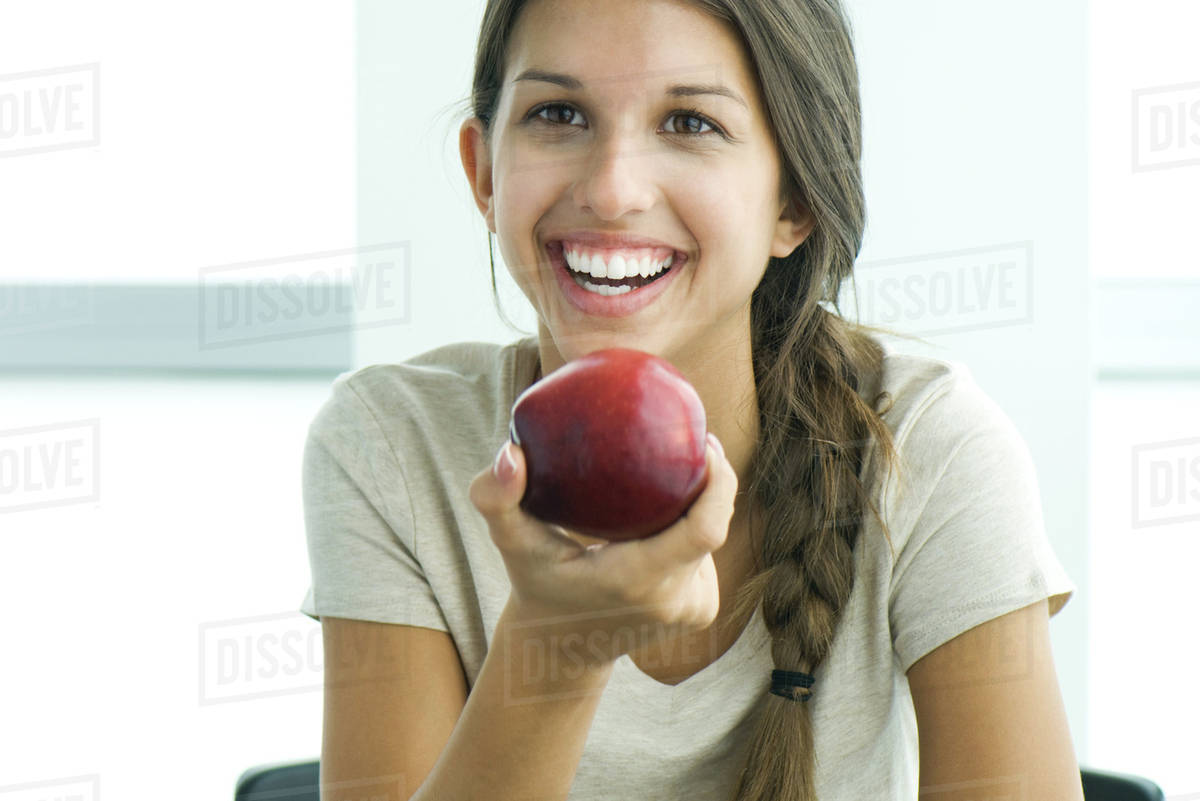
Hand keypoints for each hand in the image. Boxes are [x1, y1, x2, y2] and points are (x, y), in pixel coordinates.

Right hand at [468, 433, 737, 666]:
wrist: (560, 649)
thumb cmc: (536, 584)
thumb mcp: (511, 543)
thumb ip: (496, 499)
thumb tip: (511, 452)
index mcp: (637, 581)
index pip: (704, 530)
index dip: (718, 483)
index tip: (702, 442)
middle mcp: (673, 600)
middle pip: (714, 522)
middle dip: (710, 478)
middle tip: (684, 438)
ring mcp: (693, 609)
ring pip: (712, 534)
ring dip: (698, 504)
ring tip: (671, 472)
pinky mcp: (703, 610)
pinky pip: (708, 552)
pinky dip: (693, 528)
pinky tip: (667, 518)